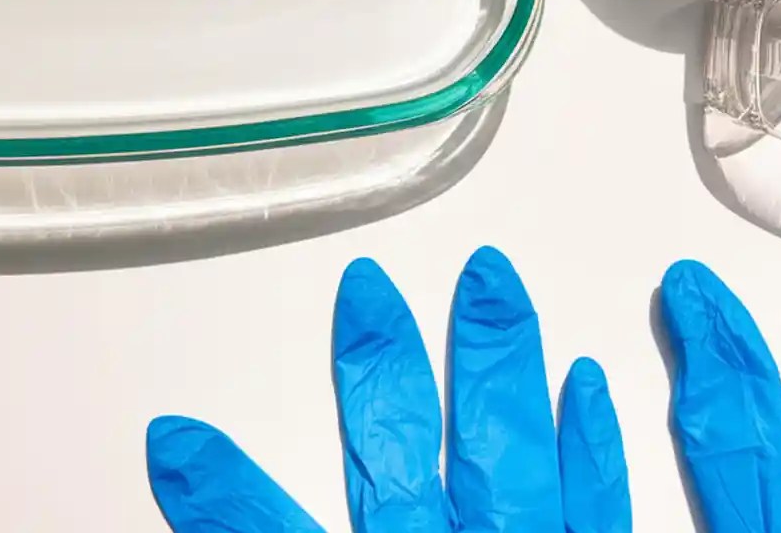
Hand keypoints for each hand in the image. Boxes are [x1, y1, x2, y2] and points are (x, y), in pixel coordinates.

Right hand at [146, 247, 631, 532]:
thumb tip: (216, 484)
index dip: (224, 492)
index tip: (177, 438)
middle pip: (404, 457)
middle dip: (384, 366)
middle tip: (370, 285)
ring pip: (510, 452)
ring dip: (496, 362)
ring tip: (490, 277)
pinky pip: (603, 503)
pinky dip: (592, 444)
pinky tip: (589, 380)